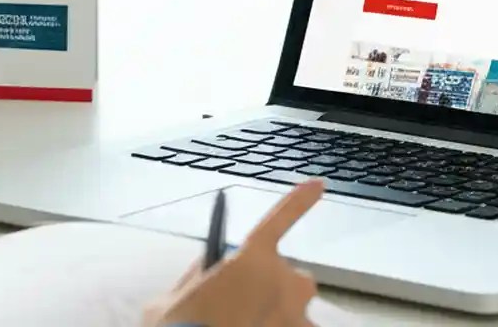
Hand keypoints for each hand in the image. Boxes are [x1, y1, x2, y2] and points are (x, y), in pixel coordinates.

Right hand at [143, 179, 325, 326]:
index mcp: (252, 259)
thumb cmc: (180, 324)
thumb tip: (211, 273)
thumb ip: (200, 277)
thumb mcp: (178, 295)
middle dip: (276, 292)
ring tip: (251, 326)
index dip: (300, 201)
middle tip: (247, 310)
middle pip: (292, 280)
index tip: (319, 184)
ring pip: (298, 314)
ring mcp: (299, 315)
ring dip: (281, 320)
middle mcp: (284, 281)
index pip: (281, 218)